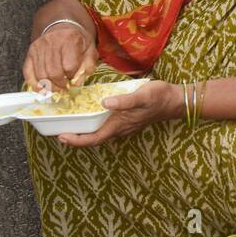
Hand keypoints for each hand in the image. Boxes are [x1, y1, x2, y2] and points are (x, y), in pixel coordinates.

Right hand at [22, 24, 97, 94]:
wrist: (62, 26)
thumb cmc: (77, 40)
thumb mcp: (90, 49)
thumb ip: (88, 65)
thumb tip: (77, 83)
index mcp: (70, 39)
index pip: (69, 66)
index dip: (73, 77)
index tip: (75, 78)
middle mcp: (52, 42)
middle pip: (54, 72)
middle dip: (60, 85)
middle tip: (65, 88)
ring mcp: (38, 47)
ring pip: (41, 74)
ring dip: (49, 86)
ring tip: (57, 88)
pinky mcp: (30, 52)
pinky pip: (28, 72)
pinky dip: (34, 83)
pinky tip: (42, 88)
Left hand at [57, 80, 177, 146]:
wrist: (175, 100)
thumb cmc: (158, 97)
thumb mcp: (142, 95)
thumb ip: (124, 101)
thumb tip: (104, 103)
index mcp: (120, 125)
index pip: (94, 139)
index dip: (77, 141)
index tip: (61, 137)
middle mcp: (120, 129)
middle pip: (94, 139)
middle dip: (77, 138)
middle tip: (59, 132)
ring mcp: (124, 126)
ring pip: (100, 134)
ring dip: (85, 133)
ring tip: (71, 125)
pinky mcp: (127, 120)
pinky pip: (107, 127)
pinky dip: (95, 125)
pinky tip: (91, 115)